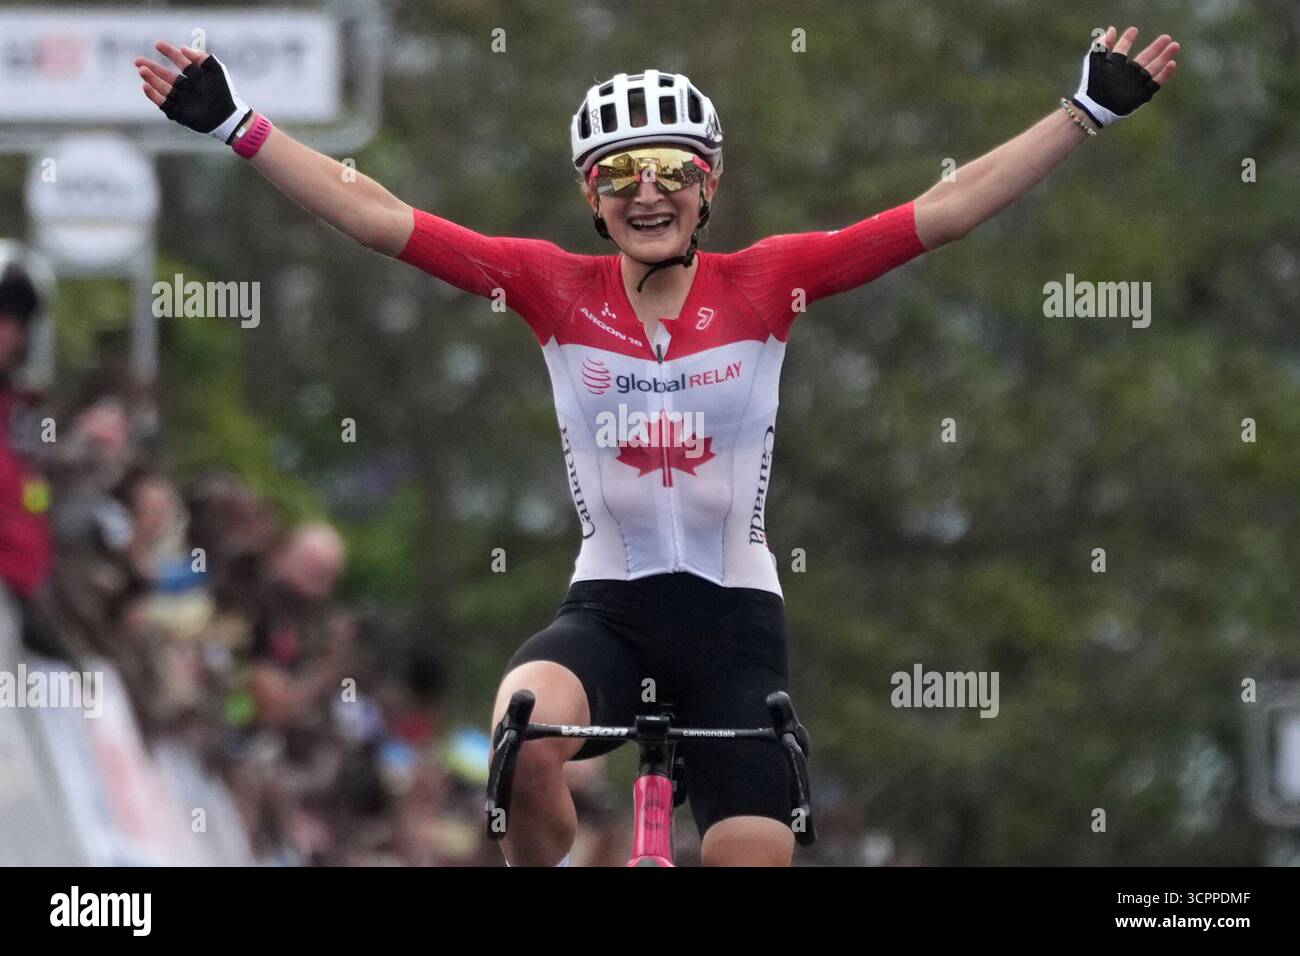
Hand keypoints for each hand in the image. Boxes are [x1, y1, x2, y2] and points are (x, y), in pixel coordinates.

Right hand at [134, 41, 251, 142]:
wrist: (228, 117)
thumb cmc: (225, 93)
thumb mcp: (216, 71)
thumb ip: (203, 57)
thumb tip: (184, 48)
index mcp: (197, 77)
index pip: (180, 61)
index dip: (169, 52)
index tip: (157, 44)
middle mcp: (188, 88)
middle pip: (166, 75)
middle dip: (152, 67)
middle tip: (138, 61)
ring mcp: (183, 100)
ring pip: (162, 88)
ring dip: (151, 79)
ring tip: (142, 71)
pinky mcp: (179, 113)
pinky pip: (163, 104)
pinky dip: (154, 96)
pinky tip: (146, 86)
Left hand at [1072, 25, 1178, 127]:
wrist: (1093, 108)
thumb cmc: (1092, 85)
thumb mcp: (1094, 62)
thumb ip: (1102, 45)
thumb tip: (1112, 29)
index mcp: (1114, 66)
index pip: (1122, 49)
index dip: (1127, 39)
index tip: (1133, 30)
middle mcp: (1126, 74)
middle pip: (1144, 58)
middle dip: (1156, 48)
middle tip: (1167, 37)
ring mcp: (1135, 85)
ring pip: (1153, 69)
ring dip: (1164, 57)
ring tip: (1175, 46)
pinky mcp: (1140, 96)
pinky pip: (1155, 84)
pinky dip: (1164, 75)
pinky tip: (1172, 64)